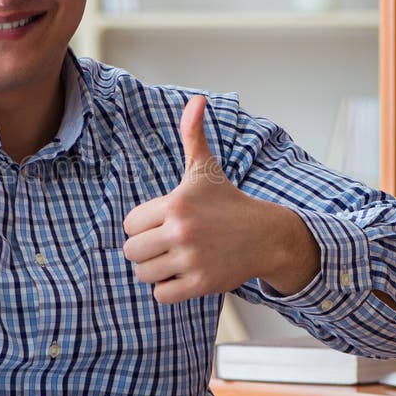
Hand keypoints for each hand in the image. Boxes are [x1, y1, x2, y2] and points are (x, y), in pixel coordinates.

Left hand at [122, 95, 318, 302]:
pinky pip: (161, 296)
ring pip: (144, 275)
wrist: (266, 236)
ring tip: (173, 260)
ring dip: (154, 271)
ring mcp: (191, 260)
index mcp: (175, 204)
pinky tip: (182, 276)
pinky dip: (167, 290)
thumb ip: (193, 135)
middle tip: (164, 244)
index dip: (141, 226)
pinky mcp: (201, 285)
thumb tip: (196, 99)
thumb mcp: (206, 169)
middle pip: (131, 252)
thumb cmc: (228, 202)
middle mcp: (181, 232)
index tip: (161, 223)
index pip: (129, 224)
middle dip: (145, 250)